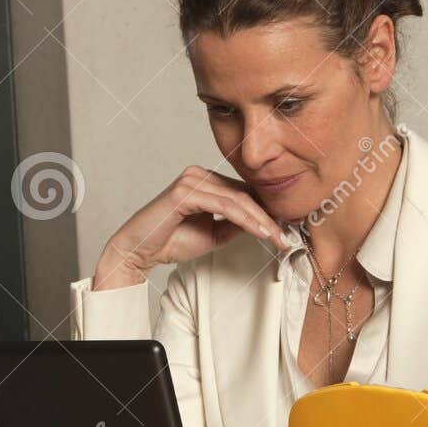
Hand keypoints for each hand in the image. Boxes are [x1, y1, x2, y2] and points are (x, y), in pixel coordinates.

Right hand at [93, 164, 288, 289]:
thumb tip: (265, 222)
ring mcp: (191, 180)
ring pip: (237, 199)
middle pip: (245, 194)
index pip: (244, 193)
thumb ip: (237, 224)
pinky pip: (223, 205)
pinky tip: (260, 232)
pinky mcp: (185, 191)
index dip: (267, 212)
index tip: (286, 231)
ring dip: (261, 220)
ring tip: (278, 238)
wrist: (139, 251)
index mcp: (206, 181)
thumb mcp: (215, 234)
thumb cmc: (171, 241)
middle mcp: (199, 175)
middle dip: (269, 217)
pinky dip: (245, 219)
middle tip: (287, 237)